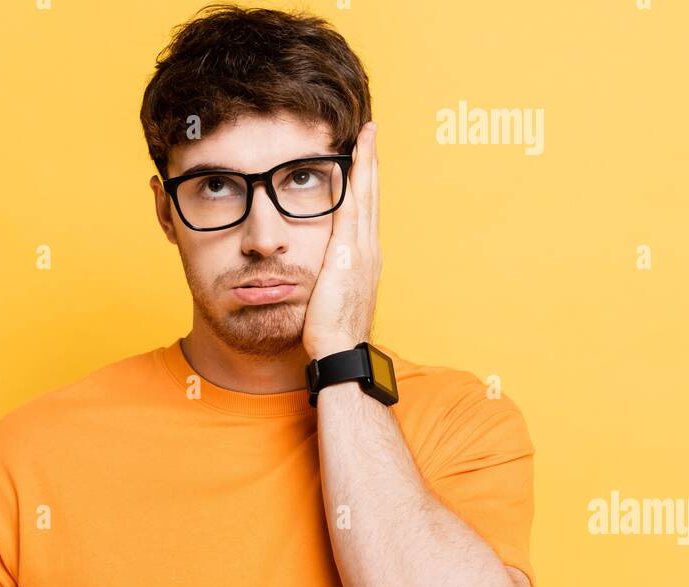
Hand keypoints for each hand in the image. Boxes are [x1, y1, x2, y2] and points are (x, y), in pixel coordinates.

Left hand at [302, 121, 381, 360]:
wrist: (340, 353)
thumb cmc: (332, 336)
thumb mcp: (330, 299)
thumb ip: (327, 279)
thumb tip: (317, 271)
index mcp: (363, 260)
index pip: (364, 213)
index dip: (365, 184)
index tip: (365, 158)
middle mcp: (368, 251)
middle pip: (371, 197)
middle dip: (371, 163)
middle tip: (372, 132)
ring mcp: (362, 252)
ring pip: (365, 197)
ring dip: (366, 164)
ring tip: (367, 135)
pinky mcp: (348, 255)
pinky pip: (352, 209)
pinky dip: (355, 183)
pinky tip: (352, 160)